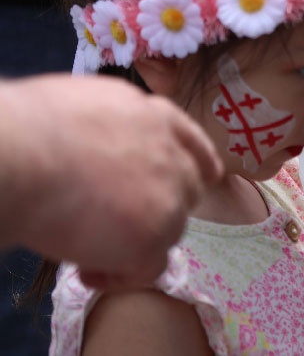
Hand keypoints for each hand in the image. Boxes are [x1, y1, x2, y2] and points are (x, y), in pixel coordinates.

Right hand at [1, 74, 223, 286]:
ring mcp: (169, 195)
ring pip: (170, 229)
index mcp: (155, 116)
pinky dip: (123, 276)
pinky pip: (150, 267)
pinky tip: (90, 274)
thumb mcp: (90, 106)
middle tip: (115, 224)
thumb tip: (104, 151)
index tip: (206, 177)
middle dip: (159, 207)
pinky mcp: (153, 235)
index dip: (199, 162)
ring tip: (88, 254)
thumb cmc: (31, 128)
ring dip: (137, 244)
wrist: (19, 155)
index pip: (193, 142)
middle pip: (186, 190)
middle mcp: (172, 154)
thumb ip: (116, 130)